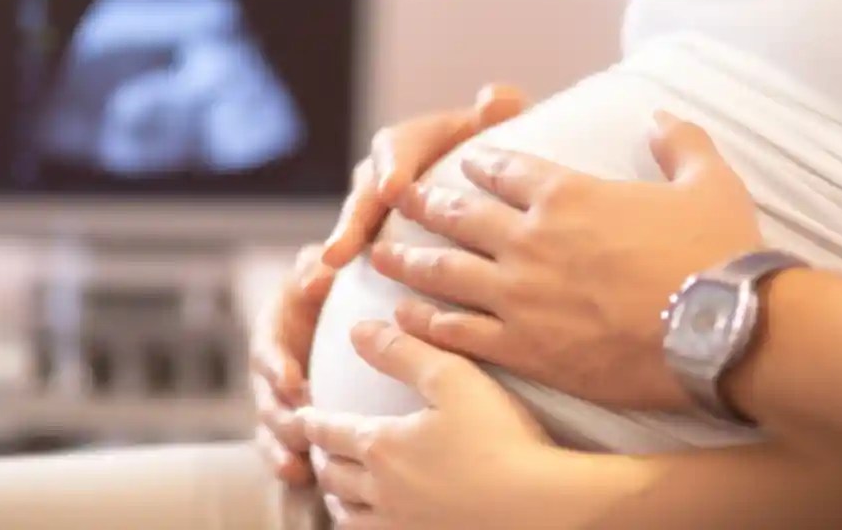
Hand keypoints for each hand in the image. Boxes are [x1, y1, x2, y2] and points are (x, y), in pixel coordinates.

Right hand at [249, 244, 336, 485]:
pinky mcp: (294, 425)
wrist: (339, 309)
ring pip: (273, 432)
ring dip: (284, 449)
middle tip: (304, 428)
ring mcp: (280, 402)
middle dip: (282, 418)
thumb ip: (312, 267)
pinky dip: (290, 467)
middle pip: (268, 401)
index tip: (293, 381)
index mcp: (271, 333)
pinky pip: (285, 450)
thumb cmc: (328, 283)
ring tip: (300, 466)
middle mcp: (270, 373)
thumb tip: (318, 276)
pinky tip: (307, 479)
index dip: (277, 367)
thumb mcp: (318, 267)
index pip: (267, 352)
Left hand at [298, 322, 632, 529]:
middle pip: (331, 475)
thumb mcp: (453, 378)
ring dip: (339, 497)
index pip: (327, 431)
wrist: (542, 507)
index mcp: (380, 446)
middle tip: (320, 448)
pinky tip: (379, 521)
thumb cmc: (502, 438)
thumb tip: (357, 330)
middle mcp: (380, 492)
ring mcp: (400, 527)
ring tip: (341, 488)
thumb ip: (402, 351)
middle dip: (321, 458)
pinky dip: (363, 528)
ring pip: (348, 516)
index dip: (310, 420)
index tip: (299, 415)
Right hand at [322, 83, 525, 267]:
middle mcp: (387, 175)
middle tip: (340, 251)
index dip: (392, 167)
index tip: (393, 190)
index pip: (395, 148)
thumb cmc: (503, 162)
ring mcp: (378, 212)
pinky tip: (324, 292)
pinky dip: (335, 270)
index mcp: (417, 144)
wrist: (498, 202)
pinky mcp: (376, 244)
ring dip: (340, 250)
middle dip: (353, 224)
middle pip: (364, 195)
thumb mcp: (505, 135)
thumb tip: (494, 98)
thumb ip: (500, 112)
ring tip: (323, 276)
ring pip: (354, 228)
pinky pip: (353, 255)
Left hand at [373, 111, 762, 410]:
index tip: (463, 166)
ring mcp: (520, 295)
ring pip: (444, 272)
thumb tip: (661, 114)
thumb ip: (680, 141)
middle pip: (459, 216)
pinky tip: (403, 320)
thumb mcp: (708, 181)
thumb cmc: (720, 255)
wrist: (722, 331)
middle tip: (396, 202)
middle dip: (423, 206)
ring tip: (378, 256)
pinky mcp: (525, 347)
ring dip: (408, 261)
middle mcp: (531, 239)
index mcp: (567, 194)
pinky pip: (459, 332)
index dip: (479, 165)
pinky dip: (426, 323)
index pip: (504, 169)